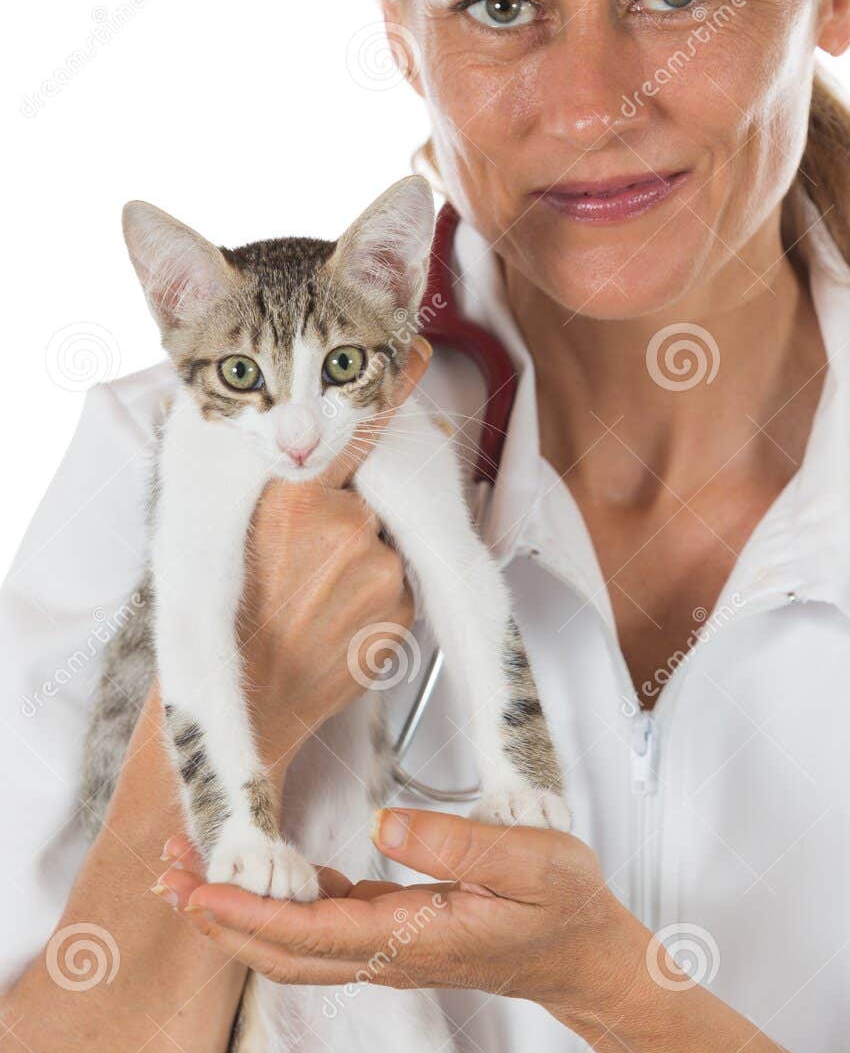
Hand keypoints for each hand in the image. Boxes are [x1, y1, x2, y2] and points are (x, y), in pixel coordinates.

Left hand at [154, 807, 647, 1021]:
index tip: (199, 892)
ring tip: (191, 869)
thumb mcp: (532, 862)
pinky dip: (274, 903)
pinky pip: (316, 926)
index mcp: (414, 940)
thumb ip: (459, 843)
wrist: (582, 956)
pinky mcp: (389, 933)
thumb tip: (386, 823)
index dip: (248, 915)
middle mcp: (386, 954)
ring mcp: (384, 949)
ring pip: (290, 943)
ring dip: (236, 913)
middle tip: (167, 873)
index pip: (311, 934)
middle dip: (217, 918)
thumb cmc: (562, 908)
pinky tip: (259, 870)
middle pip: (280, 951)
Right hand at [239, 339, 432, 780]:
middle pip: (370, 493)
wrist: (249, 697)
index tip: (417, 354)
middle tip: (309, 554)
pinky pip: (400, 580)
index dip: (389, 390)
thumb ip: (273, 475)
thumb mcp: (230, 525)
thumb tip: (305, 429)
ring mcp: (380, 571)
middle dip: (350, 513)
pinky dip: (377, 591)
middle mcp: (345, 527)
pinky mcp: (402, 611)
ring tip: (316, 593)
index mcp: (293, 497)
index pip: (355, 428)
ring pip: (387, 538)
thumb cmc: (230, 610)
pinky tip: (336, 616)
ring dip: (364, 555)